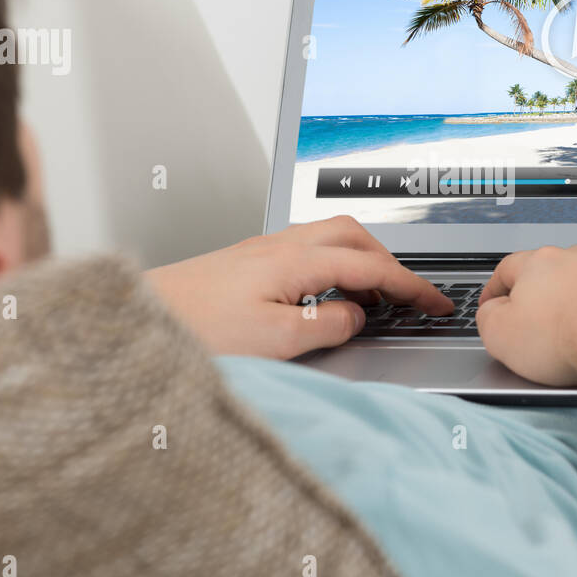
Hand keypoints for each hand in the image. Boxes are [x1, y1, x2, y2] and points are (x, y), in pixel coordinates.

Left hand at [145, 216, 451, 357]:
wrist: (139, 317)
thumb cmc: (192, 329)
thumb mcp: (273, 340)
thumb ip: (326, 326)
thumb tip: (356, 317)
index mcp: (295, 261)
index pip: (372, 268)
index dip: (411, 287)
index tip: (436, 304)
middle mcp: (281, 246)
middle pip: (356, 236)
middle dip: (392, 262)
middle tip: (410, 297)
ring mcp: (263, 250)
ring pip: (332, 238)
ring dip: (363, 262)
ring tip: (373, 300)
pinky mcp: (247, 262)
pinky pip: (309, 250)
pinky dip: (335, 267)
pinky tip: (326, 296)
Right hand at [476, 245, 576, 387]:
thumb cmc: (570, 341)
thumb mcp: (500, 336)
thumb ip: (489, 318)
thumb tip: (493, 313)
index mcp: (543, 263)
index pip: (509, 269)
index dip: (497, 290)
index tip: (494, 305)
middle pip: (561, 272)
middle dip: (552, 295)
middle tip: (548, 329)